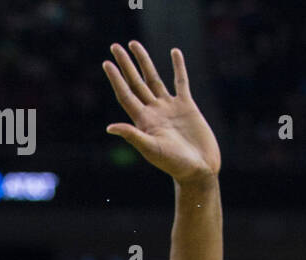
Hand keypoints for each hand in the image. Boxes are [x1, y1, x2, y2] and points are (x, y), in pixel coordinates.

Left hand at [104, 42, 219, 184]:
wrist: (198, 169)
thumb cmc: (174, 164)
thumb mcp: (151, 149)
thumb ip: (133, 136)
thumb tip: (110, 127)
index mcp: (142, 122)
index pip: (125, 94)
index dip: (116, 79)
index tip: (106, 62)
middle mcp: (153, 112)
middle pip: (136, 82)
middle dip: (125, 65)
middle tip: (115, 46)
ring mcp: (169, 108)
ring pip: (153, 79)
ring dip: (144, 62)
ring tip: (135, 44)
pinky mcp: (187, 106)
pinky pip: (180, 82)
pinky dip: (178, 67)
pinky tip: (174, 52)